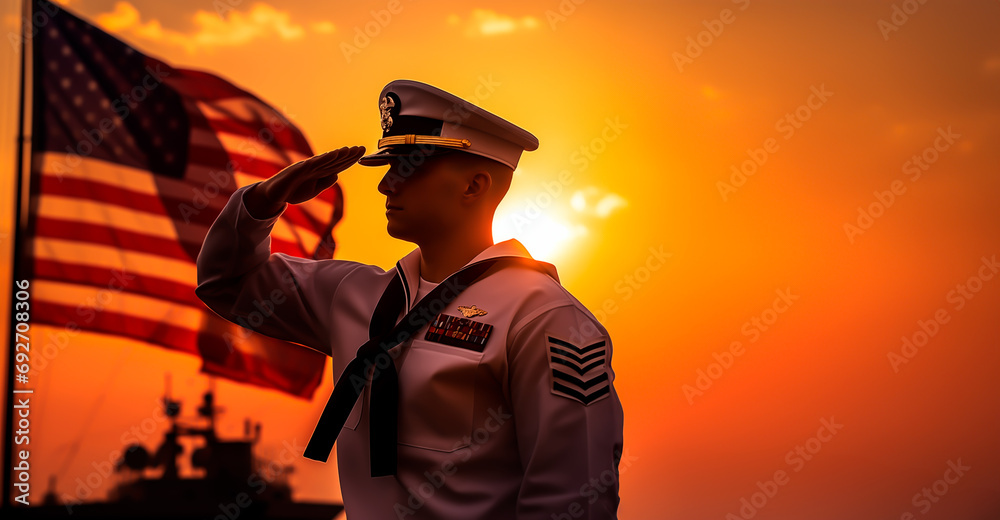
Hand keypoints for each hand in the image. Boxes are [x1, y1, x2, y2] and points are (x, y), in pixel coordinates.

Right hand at [245, 146, 365, 217]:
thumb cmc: (294, 191)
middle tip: (362, 148)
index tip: (362, 153)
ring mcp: (306, 167)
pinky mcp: (297, 170)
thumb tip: (337, 174)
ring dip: (337, 155)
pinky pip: (311, 164)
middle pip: (334, 160)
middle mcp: (314, 167)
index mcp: (320, 172)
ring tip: (348, 150)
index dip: (350, 159)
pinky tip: (332, 155)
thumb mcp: (314, 190)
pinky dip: (322, 159)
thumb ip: (325, 182)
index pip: (338, 165)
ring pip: (324, 160)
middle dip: (348, 155)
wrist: (275, 195)